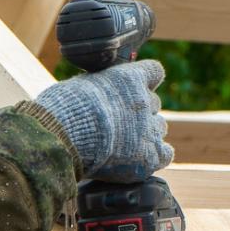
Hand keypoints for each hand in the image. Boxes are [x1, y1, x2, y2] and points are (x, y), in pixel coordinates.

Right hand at [32, 59, 172, 182]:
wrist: (65, 136)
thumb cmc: (64, 109)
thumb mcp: (82, 85)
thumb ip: (100, 88)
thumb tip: (99, 97)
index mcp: (130, 79)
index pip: (154, 72)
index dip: (144, 81)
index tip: (134, 88)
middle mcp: (144, 101)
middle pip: (153, 103)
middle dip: (139, 111)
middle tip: (118, 122)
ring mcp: (149, 130)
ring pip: (159, 127)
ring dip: (146, 132)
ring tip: (124, 142)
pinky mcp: (148, 157)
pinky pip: (165, 154)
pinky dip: (156, 156)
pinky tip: (142, 158)